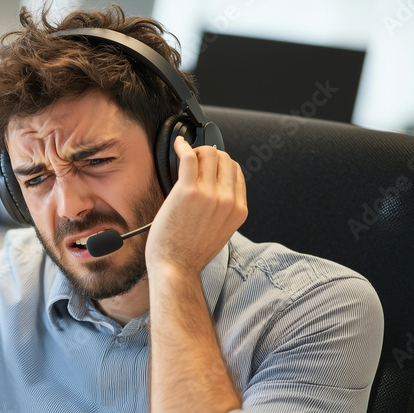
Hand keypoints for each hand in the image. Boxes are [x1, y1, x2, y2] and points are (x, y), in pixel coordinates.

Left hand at [145, 135, 246, 276]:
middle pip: (224, 159)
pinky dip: (183, 146)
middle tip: (194, 159)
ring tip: (185, 155)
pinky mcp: (187, 192)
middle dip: (208, 155)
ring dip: (196, 151)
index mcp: (238, 210)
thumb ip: (223, 210)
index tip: (208, 164)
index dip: (220, 164)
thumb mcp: (220, 232)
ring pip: (208, 154)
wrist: (175, 268)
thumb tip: (215, 188)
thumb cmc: (190, 254)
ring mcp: (209, 195)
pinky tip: (178, 144)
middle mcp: (227, 200)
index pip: (236, 171)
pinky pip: (188, 157)